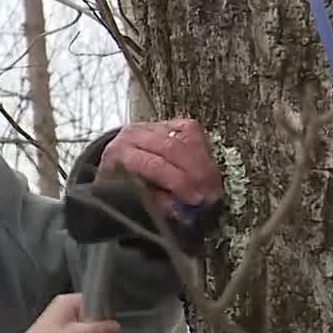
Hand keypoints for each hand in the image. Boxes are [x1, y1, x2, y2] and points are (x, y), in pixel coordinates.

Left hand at [96, 118, 223, 220]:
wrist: (118, 167)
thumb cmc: (124, 188)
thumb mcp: (133, 200)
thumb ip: (158, 205)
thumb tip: (183, 210)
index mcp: (119, 154)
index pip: (155, 166)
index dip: (180, 183)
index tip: (197, 200)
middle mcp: (135, 134)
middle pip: (174, 148)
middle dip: (198, 174)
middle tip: (212, 194)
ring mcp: (153, 125)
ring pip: (188, 136)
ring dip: (206, 164)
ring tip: (214, 185)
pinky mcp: (170, 122)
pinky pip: (194, 131)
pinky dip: (204, 150)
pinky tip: (207, 168)